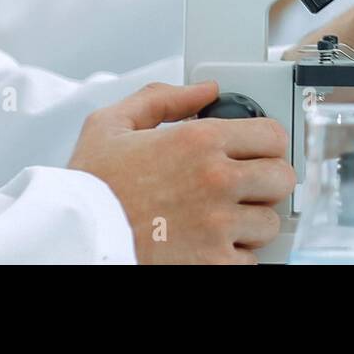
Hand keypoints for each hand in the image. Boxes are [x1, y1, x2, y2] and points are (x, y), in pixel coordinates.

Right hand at [69, 81, 295, 263]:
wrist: (71, 239)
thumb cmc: (88, 187)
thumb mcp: (111, 124)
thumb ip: (162, 98)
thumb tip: (205, 89)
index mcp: (198, 141)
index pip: (273, 135)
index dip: (266, 143)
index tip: (256, 152)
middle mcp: (216, 181)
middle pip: (282, 178)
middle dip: (266, 181)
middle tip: (245, 185)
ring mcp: (218, 226)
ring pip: (270, 222)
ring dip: (251, 220)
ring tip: (222, 218)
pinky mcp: (213, 264)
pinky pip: (251, 260)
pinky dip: (236, 255)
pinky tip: (211, 244)